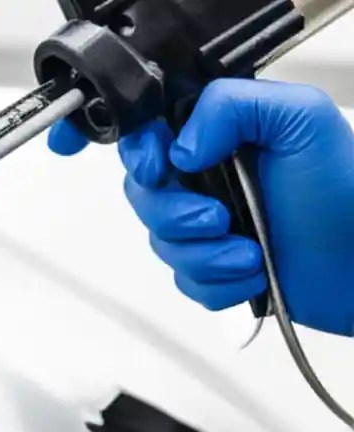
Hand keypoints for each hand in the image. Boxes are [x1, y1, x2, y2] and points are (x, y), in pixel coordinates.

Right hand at [49, 79, 353, 335]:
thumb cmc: (345, 191)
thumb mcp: (301, 119)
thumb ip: (232, 104)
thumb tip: (180, 146)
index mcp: (218, 136)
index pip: (147, 136)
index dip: (141, 155)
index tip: (159, 170)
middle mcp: (206, 178)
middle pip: (144, 195)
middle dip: (174, 215)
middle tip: (218, 218)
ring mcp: (206, 226)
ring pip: (161, 244)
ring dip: (204, 255)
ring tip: (250, 254)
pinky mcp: (211, 268)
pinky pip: (184, 281)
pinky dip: (216, 285)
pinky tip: (251, 275)